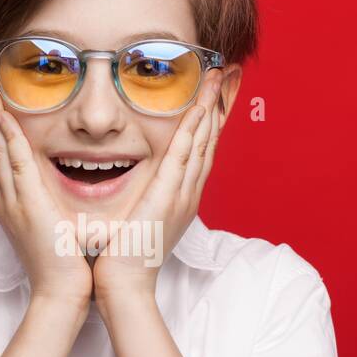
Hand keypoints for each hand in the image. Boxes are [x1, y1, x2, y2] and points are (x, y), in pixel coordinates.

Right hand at [0, 70, 92, 309]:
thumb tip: (53, 184)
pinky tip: (1, 111)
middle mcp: (4, 192)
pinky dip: (6, 133)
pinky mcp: (26, 201)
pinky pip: (14, 160)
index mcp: (10, 195)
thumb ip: (48, 199)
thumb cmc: (63, 261)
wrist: (60, 291)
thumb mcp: (53, 221)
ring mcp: (12, 196)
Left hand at [90, 69, 225, 304]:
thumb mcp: (139, 220)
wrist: (124, 284)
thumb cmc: (124, 257)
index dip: (211, 118)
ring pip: (203, 141)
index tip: (217, 91)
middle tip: (231, 72)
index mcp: (181, 197)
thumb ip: (142, 200)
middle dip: (221, 103)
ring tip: (221, 76)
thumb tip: (137, 186)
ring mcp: (182, 193)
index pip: (200, 149)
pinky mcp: (168, 195)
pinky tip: (200, 106)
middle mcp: (189, 192)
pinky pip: (185, 154)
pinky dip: (194, 128)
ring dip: (212, 106)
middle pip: (210, 139)